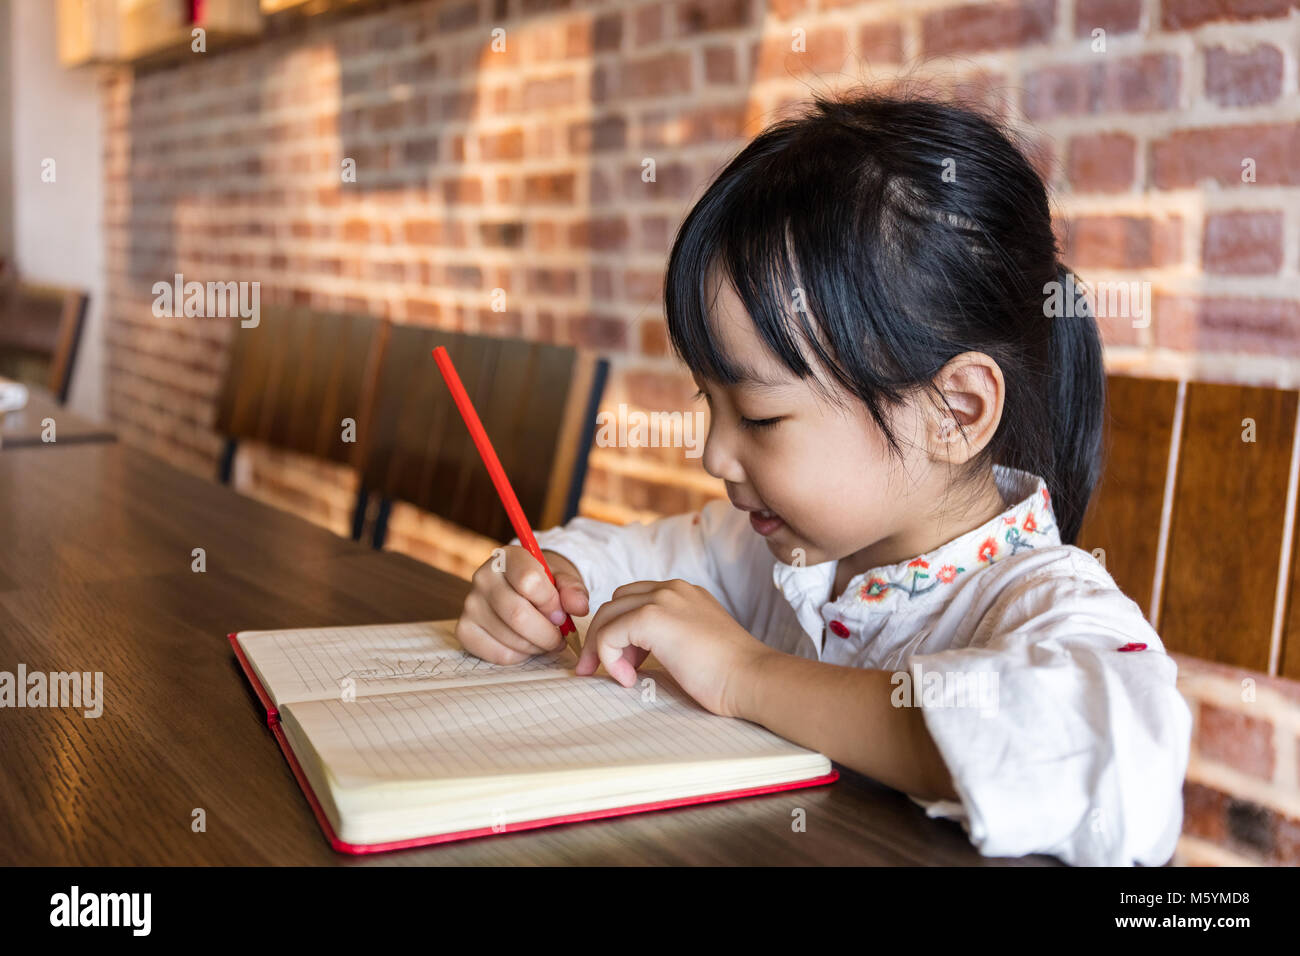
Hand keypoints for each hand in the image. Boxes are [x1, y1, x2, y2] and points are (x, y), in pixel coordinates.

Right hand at [456, 547, 589, 663]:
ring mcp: (471, 604)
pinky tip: (527, 644)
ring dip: (537, 645)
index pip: (529, 581)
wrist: (523, 589)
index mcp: (507, 557)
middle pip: (518, 614)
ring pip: (510, 638)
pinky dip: (521, 656)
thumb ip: (573, 590)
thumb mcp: (563, 579)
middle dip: (547, 633)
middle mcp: (483, 577)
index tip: (562, 614)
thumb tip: (579, 607)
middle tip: (559, 636)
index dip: (551, 604)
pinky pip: (499, 654)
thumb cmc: (545, 584)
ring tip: (546, 639)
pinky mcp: (465, 630)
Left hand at [575, 578, 772, 717]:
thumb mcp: (694, 643)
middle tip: (603, 670)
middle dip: (604, 636)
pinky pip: (609, 634)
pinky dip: (609, 658)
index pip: (634, 599)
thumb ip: (668, 637)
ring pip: (608, 616)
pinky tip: (629, 680)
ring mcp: (662, 599)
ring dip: (603, 648)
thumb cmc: (729, 673)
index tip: (623, 663)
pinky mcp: (652, 617)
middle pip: (615, 603)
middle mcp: (671, 589)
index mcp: (684, 593)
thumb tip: (633, 653)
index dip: (621, 630)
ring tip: (621, 678)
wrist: (751, 677)